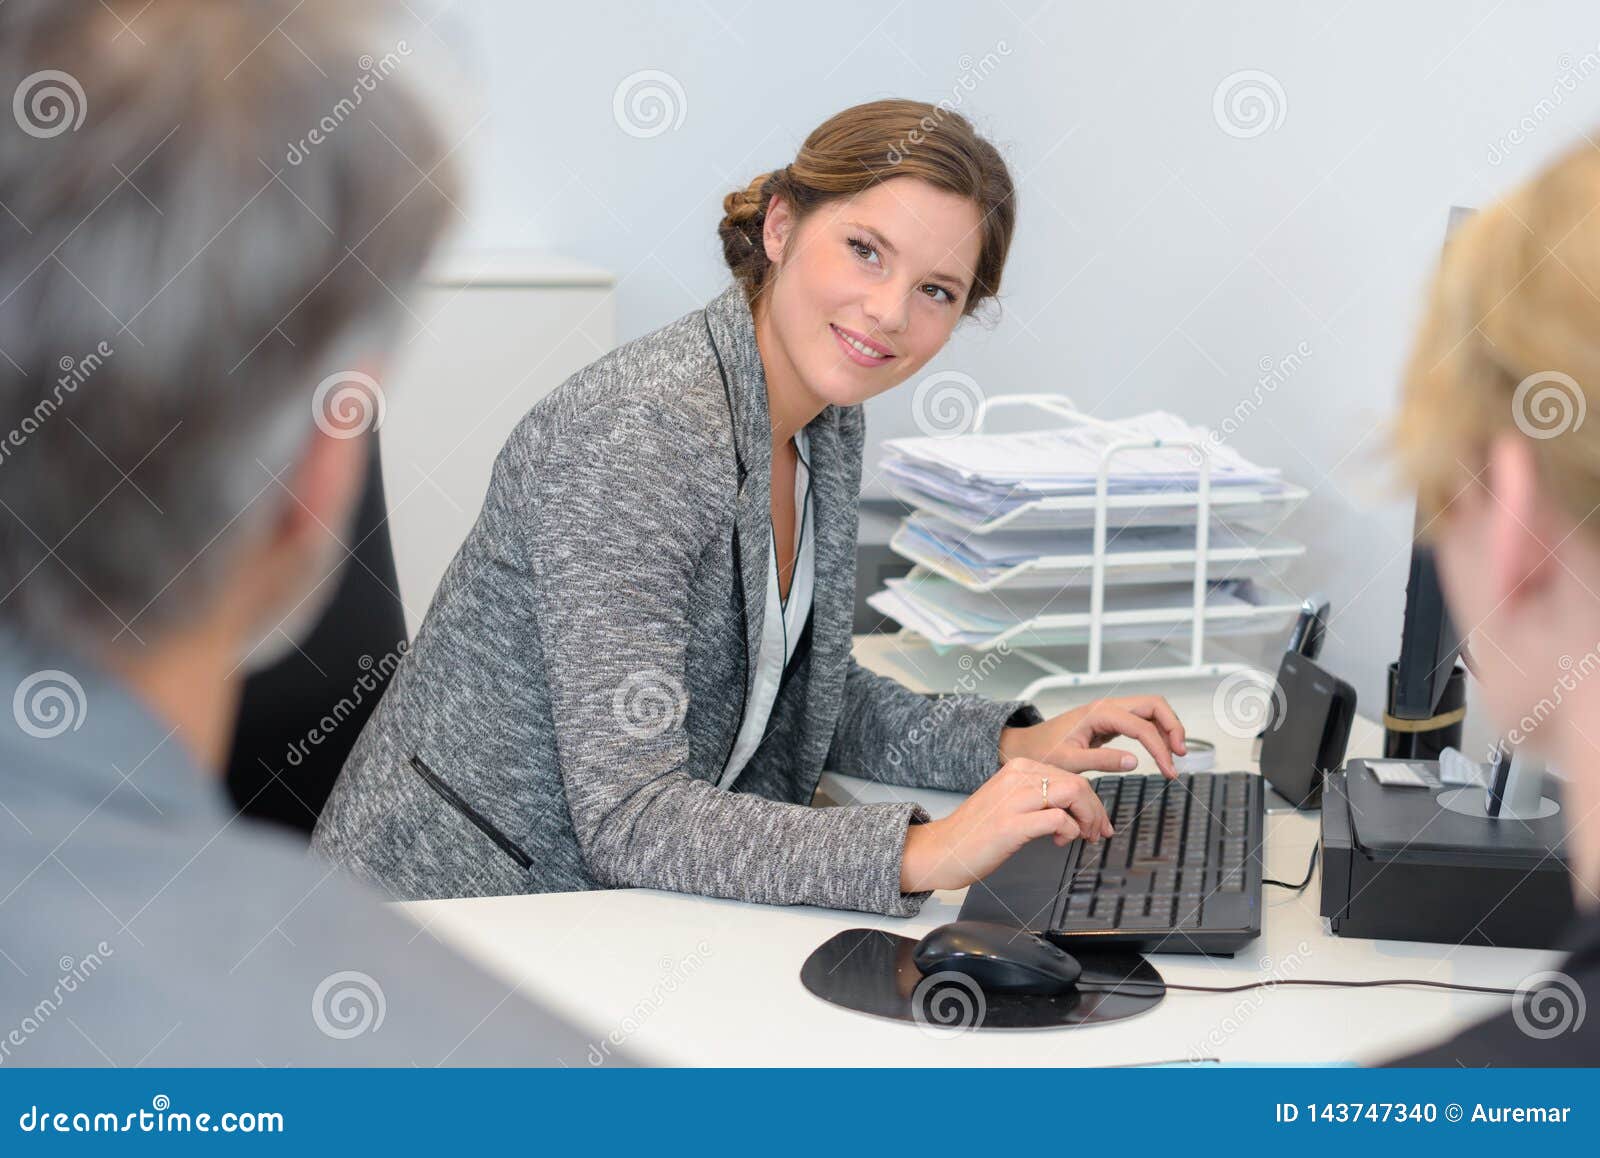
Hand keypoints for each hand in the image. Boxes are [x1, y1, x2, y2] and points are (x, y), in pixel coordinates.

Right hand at [900, 754, 1124, 893]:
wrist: (943, 849)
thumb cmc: (976, 832)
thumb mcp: (1010, 802)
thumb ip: (1038, 797)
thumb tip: (1075, 807)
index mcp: (1017, 768)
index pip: (1070, 775)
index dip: (1092, 801)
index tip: (1096, 821)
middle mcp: (1016, 777)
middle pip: (1077, 784)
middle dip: (1096, 811)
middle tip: (1097, 833)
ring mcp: (1014, 800)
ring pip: (1073, 794)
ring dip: (1088, 819)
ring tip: (1082, 837)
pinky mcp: (1012, 824)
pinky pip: (1059, 819)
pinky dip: (1070, 831)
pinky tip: (1059, 842)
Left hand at [1000, 694, 1186, 778]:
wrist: (1028, 746)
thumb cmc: (1043, 752)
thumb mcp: (1070, 761)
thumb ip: (1102, 760)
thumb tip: (1134, 761)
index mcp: (1099, 713)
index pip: (1142, 726)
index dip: (1160, 748)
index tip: (1169, 771)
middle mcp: (1108, 707)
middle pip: (1155, 705)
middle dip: (1173, 726)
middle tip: (1180, 754)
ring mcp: (1111, 712)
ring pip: (1151, 711)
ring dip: (1167, 729)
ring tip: (1174, 757)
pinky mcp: (1111, 722)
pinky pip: (1141, 721)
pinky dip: (1156, 734)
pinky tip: (1159, 752)